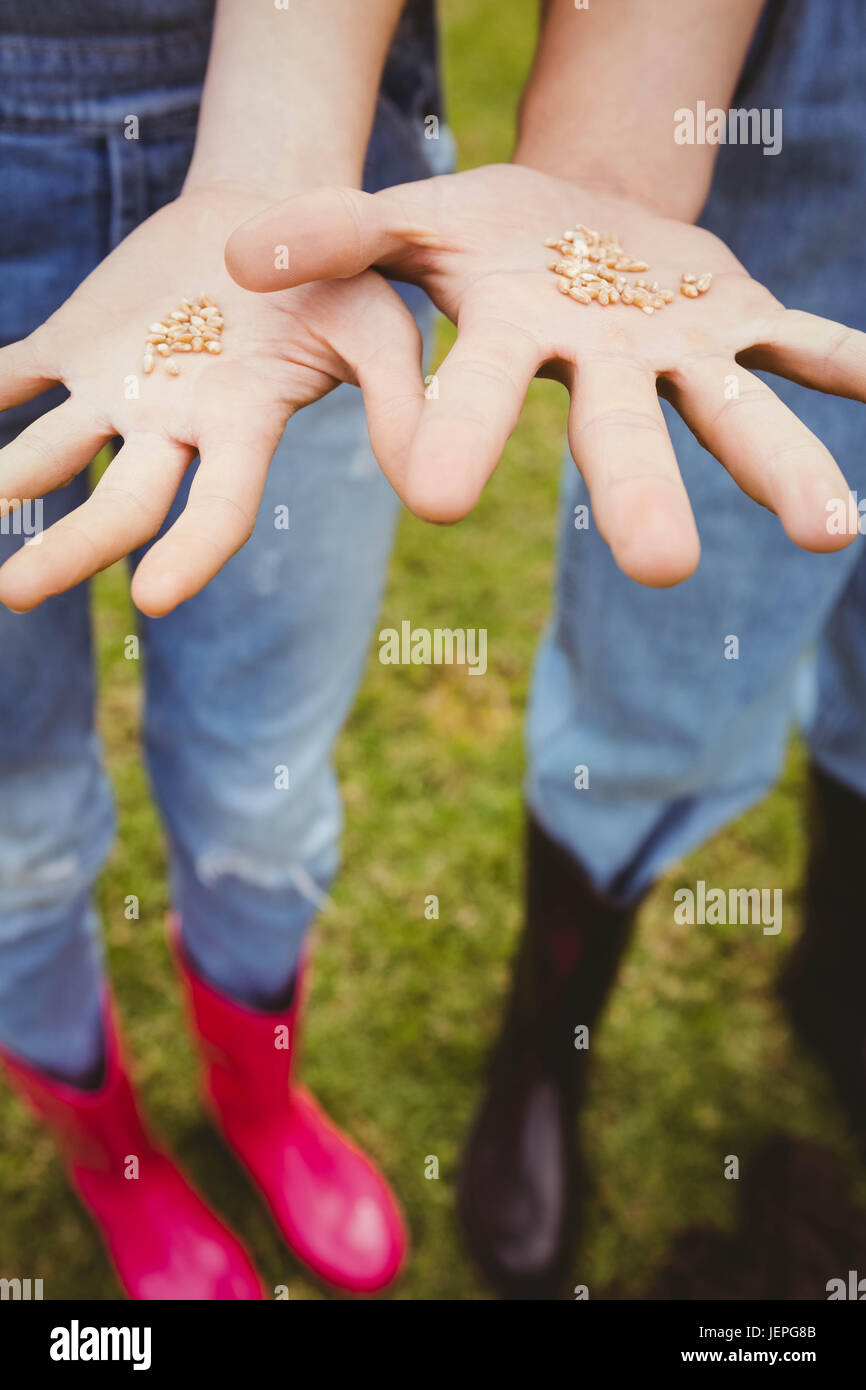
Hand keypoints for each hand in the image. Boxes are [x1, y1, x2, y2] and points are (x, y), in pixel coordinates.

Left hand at [0, 182, 424, 614]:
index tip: (150, 601)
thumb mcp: (378, 330)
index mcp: (243, 429)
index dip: (191, 552)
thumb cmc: (339, 278)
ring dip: (5, 487)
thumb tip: (439, 499)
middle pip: (118, 507)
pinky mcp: (74, 343)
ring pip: (52, 456)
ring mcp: (119, 389)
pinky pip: (9, 376)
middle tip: (14, 594)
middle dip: (68, 550)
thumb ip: (398, 403)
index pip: (219, 507)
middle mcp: (174, 427)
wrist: (272, 215)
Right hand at [227, 164, 865, 585]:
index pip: (480, 398)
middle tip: (661, 565)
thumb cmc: (487, 234)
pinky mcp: (742, 324)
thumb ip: (337, 234)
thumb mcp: (413, 218)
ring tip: (831, 531)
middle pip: (620, 438)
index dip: (461, 438)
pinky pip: (808, 346)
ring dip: (781, 469)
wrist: (578, 220)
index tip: (439, 500)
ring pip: (732, 417)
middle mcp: (604, 370)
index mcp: (515, 345)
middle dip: (639, 495)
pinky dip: (850, 365)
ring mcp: (679, 353)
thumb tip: (240, 261)